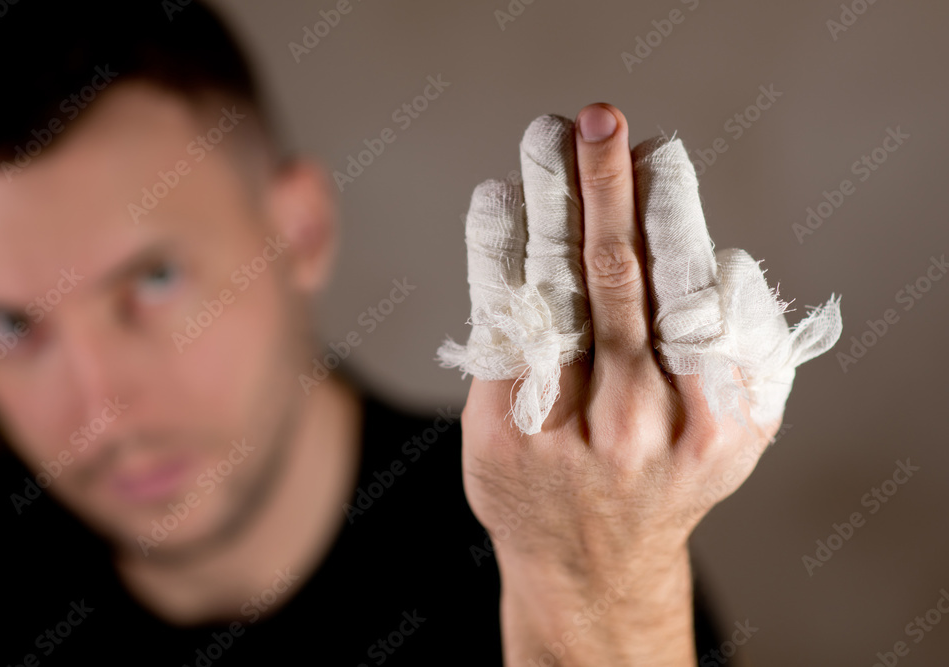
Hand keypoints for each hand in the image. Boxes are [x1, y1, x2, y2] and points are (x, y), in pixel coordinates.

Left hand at [460, 104, 779, 665]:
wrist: (591, 562)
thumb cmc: (668, 474)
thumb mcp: (734, 432)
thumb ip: (743, 352)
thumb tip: (717, 253)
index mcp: (709, 417)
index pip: (689, 293)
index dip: (671, 214)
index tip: (657, 153)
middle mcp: (637, 421)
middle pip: (618, 283)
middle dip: (608, 191)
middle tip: (599, 120)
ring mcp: (562, 427)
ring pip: (555, 294)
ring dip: (550, 206)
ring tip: (547, 140)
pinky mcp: (501, 428)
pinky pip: (499, 324)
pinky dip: (498, 256)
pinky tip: (499, 202)